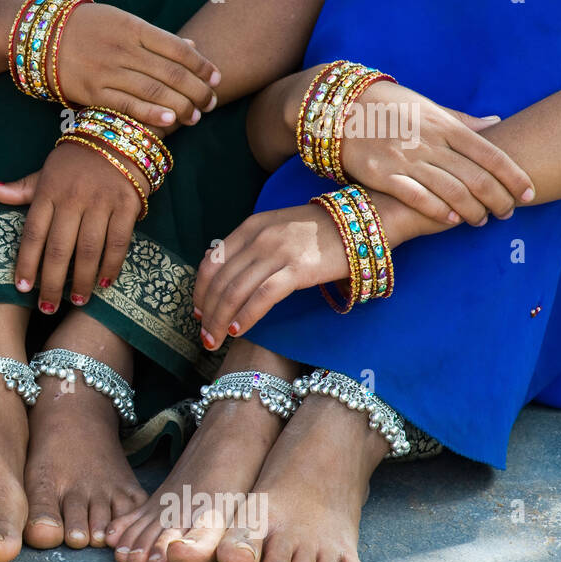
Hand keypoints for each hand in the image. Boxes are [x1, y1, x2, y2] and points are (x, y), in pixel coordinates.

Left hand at [0, 140, 146, 311]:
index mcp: (49, 191)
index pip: (33, 233)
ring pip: (88, 250)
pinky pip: (118, 242)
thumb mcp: (46, 171)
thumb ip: (22, 189)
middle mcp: (73, 198)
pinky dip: (111, 265)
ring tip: (76, 302)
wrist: (119, 136)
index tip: (22, 288)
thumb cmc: (76, 160)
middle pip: (59, 248)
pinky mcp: (128, 205)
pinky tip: (103, 283)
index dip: (26, 263)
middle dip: (51, 282)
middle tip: (47, 307)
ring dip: (81, 280)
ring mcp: (102, 202)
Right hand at [56, 3, 219, 128]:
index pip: (177, 48)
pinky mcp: (92, 91)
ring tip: (196, 116)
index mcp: (134, 28)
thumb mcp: (122, 21)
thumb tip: (193, 48)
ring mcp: (107, 71)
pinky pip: (126, 104)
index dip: (202, 65)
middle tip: (212, 102)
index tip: (217, 78)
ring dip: (180, 105)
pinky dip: (150, 113)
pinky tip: (170, 121)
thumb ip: (155, 37)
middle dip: (197, 89)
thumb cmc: (87, 27)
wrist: (41, 36)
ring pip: (153, 90)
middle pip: (171, 72)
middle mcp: (123, 49)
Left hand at [192, 204, 349, 350]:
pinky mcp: (298, 268)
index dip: (200, 291)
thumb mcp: (276, 229)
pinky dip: (246, 315)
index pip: (212, 263)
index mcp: (250, 227)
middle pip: (221, 281)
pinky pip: (263, 296)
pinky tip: (238, 330)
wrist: (362, 222)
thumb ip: (251, 248)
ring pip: (236, 291)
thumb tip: (224, 275)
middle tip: (204, 336)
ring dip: (221, 320)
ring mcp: (278, 252)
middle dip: (208, 313)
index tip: (198, 313)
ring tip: (216, 339)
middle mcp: (259, 237)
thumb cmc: (318, 231)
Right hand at [336, 81, 533, 225]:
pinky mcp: (382, 174)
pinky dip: (438, 210)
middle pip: (476, 177)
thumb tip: (495, 123)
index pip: (490, 154)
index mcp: (445, 125)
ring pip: (451, 190)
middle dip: (497, 199)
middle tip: (507, 213)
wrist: (340, 108)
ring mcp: (406, 159)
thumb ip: (461, 120)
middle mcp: (430, 142)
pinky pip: (416, 196)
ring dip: (472, 210)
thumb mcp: (428, 107)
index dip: (513, 176)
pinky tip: (451, 220)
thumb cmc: (387, 106)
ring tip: (481, 220)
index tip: (527, 192)